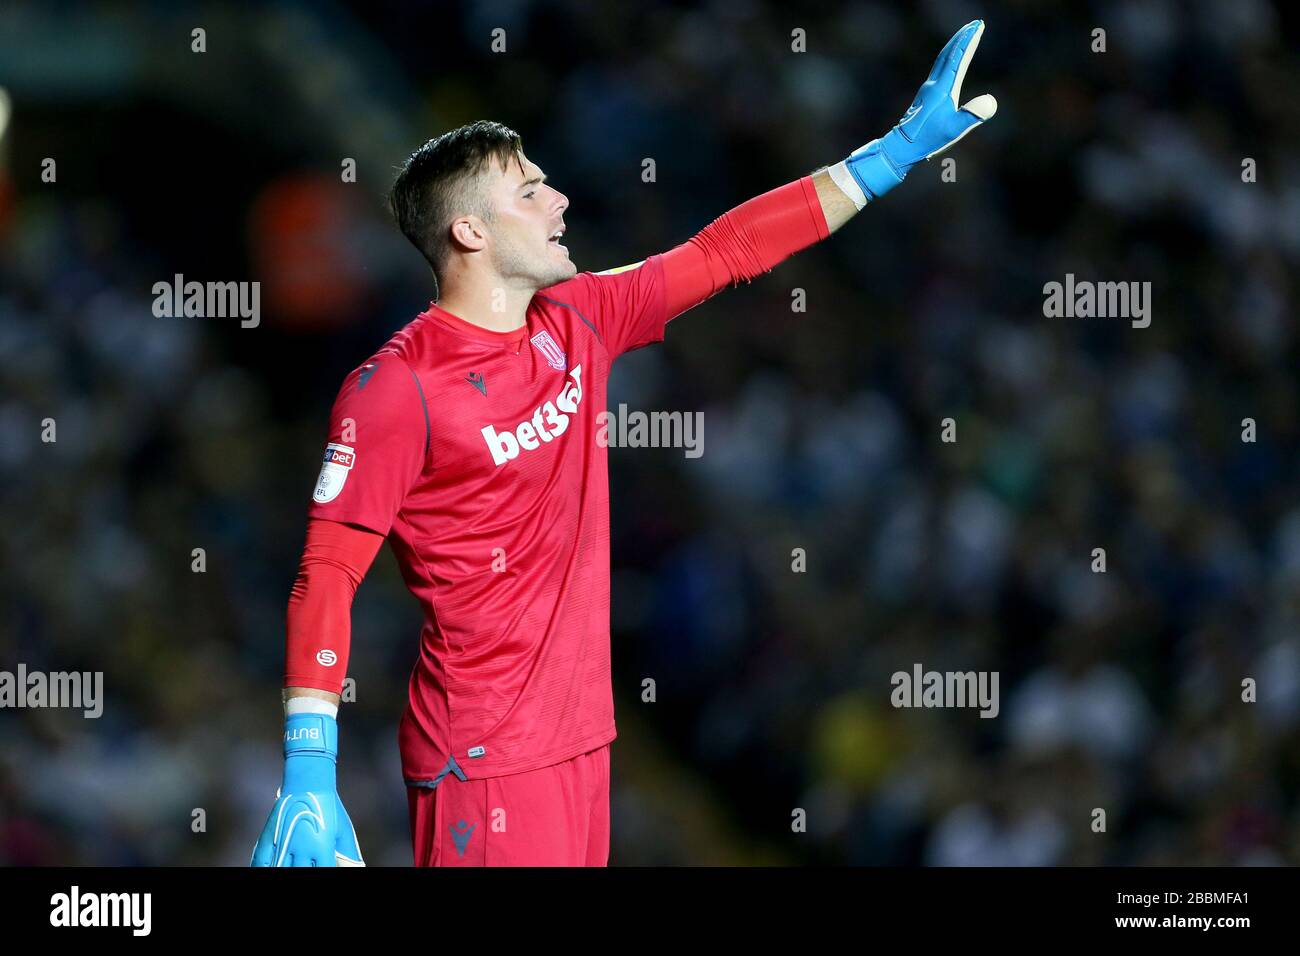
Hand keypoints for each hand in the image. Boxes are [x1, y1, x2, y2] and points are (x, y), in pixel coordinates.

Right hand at [251, 712, 364, 866]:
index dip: (324, 875)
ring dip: (285, 872)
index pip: (324, 872)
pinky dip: (262, 870)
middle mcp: (302, 849)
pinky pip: (260, 863)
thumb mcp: (343, 831)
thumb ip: (347, 854)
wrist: (308, 781)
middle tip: (303, 868)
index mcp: (322, 848)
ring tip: (288, 868)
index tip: (324, 872)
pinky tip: (268, 870)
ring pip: (281, 870)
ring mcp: (283, 844)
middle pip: (299, 874)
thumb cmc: (330, 808)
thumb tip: (355, 868)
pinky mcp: (267, 840)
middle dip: (302, 875)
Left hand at [844, 19, 996, 201]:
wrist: (902, 146)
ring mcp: (927, 89)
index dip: (969, 41)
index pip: (957, 58)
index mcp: (942, 89)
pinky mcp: (925, 96)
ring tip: (965, 36)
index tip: (978, 26)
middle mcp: (933, 84)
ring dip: (954, 46)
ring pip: (941, 59)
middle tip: (975, 24)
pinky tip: (950, 60)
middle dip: (962, 37)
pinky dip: (947, 58)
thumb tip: (991, 101)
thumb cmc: (928, 139)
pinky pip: (938, 69)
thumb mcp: (954, 129)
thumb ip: (972, 114)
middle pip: (948, 53)